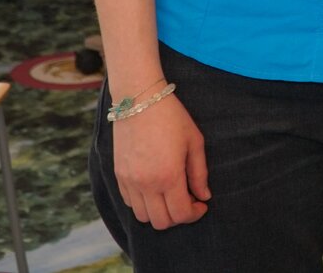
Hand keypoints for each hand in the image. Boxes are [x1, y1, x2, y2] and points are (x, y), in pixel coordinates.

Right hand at [110, 93, 209, 228]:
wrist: (138, 100)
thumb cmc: (172, 118)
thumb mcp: (194, 142)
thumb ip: (199, 173)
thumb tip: (204, 196)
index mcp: (168, 176)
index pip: (181, 214)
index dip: (194, 214)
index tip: (201, 204)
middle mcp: (146, 184)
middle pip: (161, 222)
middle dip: (178, 216)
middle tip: (188, 200)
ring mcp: (129, 181)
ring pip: (143, 217)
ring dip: (159, 212)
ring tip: (170, 195)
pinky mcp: (118, 176)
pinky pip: (129, 203)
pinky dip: (143, 203)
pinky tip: (154, 188)